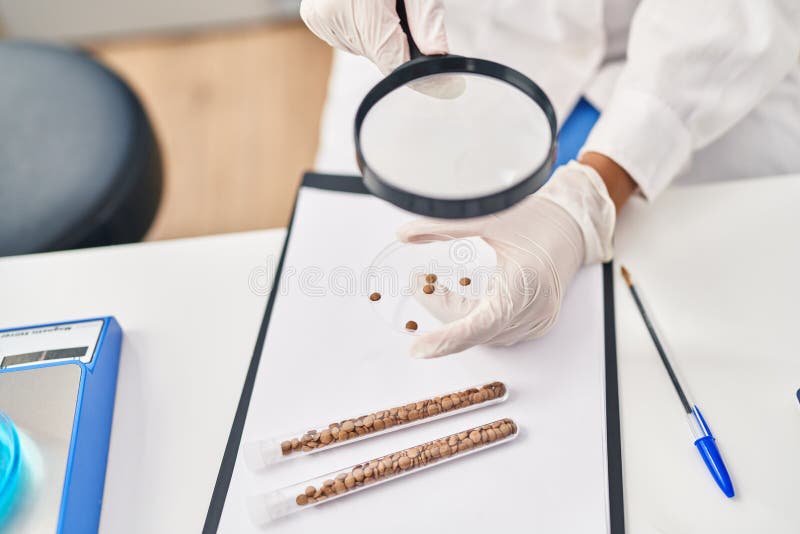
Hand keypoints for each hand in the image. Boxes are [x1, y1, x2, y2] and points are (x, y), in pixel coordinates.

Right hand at [300, 0, 448, 75]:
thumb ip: (426, 18)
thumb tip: (437, 56)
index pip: (388, 55)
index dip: (416, 73)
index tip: (444, 86)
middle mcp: (330, 10)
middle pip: (377, 54)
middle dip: (399, 44)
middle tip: (403, 12)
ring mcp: (318, 16)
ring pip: (364, 50)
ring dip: (382, 37)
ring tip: (382, 3)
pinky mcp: (314, 17)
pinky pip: (349, 40)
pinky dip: (364, 31)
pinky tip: (367, 6)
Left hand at [397, 161, 615, 358]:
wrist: (573, 226)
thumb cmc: (538, 218)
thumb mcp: (489, 217)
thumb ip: (444, 227)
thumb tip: (404, 234)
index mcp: (524, 287)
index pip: (477, 325)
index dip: (445, 340)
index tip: (417, 349)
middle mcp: (533, 312)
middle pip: (474, 329)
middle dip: (440, 309)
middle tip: (417, 282)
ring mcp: (536, 322)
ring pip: (483, 333)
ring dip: (455, 316)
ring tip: (434, 286)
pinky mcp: (535, 323)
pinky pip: (496, 330)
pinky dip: (473, 318)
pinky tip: (459, 298)